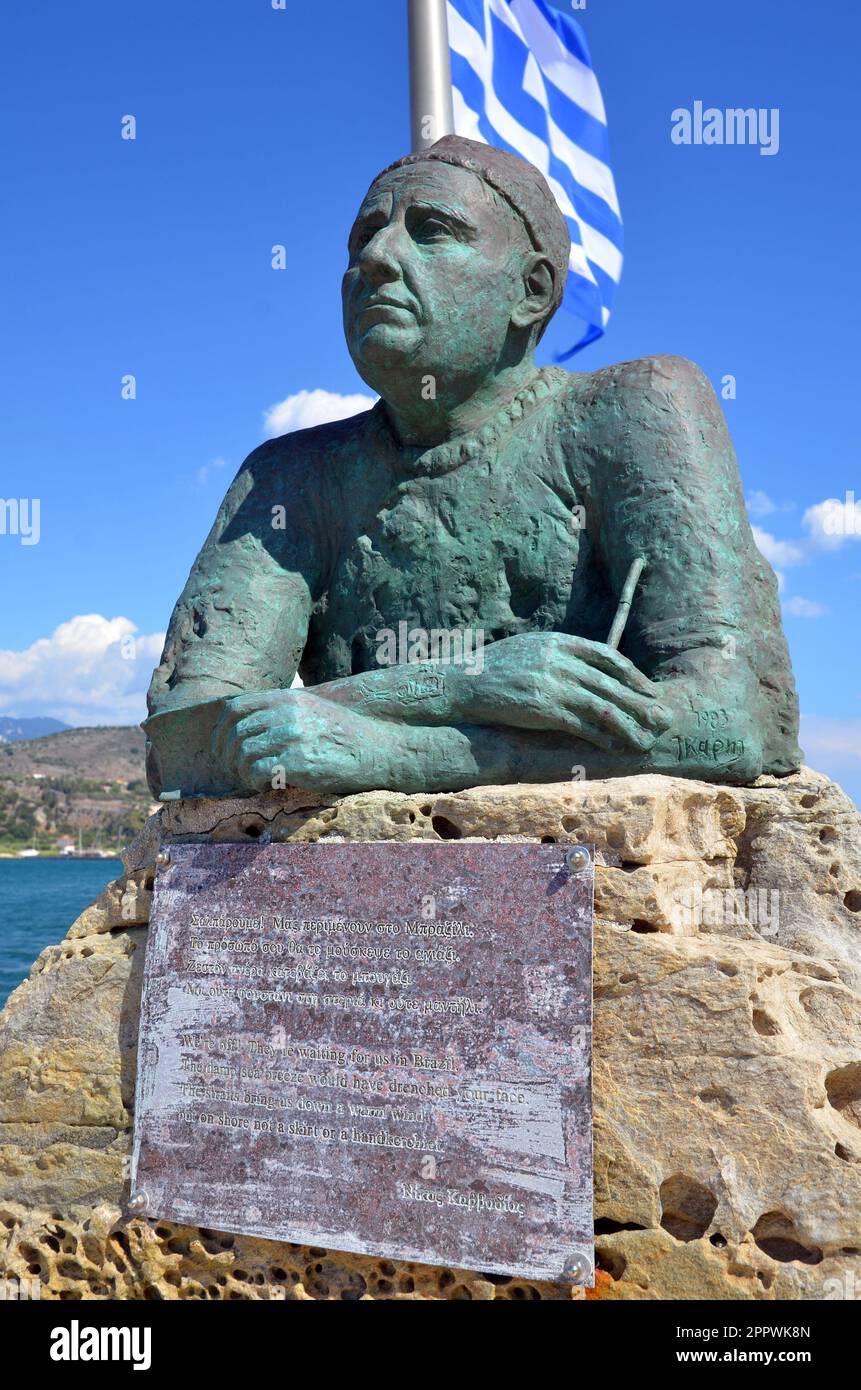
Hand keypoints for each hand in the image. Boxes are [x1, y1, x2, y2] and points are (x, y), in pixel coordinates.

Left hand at [211, 689, 382, 791]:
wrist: (376, 750)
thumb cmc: (344, 733)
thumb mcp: (311, 708)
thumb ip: (281, 710)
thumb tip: (247, 725)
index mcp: (286, 698)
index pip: (235, 707)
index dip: (221, 728)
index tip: (220, 744)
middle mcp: (286, 714)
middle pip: (235, 732)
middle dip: (226, 754)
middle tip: (232, 769)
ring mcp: (292, 737)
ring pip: (243, 753)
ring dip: (240, 770)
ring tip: (249, 779)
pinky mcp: (298, 762)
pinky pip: (258, 772)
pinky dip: (253, 781)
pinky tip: (263, 785)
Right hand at [450, 631, 672, 751]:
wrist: (461, 682)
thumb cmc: (494, 669)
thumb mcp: (530, 649)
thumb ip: (559, 656)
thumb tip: (586, 670)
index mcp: (558, 641)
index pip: (608, 656)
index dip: (633, 675)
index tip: (649, 690)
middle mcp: (559, 659)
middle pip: (611, 683)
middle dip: (641, 703)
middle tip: (664, 718)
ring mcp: (551, 683)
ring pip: (602, 706)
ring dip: (628, 725)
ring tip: (647, 740)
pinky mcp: (542, 708)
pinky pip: (581, 725)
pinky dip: (602, 737)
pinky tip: (615, 747)